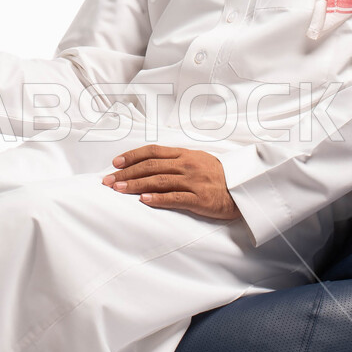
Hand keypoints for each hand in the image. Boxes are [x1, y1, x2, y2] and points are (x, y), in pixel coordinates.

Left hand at [102, 145, 242, 220]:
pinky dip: (158, 198)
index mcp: (185, 154)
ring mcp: (193, 182)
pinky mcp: (200, 199)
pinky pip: (175, 198)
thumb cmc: (220, 176)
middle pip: (150, 167)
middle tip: (107, 180)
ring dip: (135, 185)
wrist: (244, 189)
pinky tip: (143, 200)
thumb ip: (177, 160)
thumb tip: (152, 163)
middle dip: (126, 173)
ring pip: (158, 181)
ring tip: (118, 189)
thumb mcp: (199, 160)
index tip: (115, 163)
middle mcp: (187, 165)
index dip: (132, 156)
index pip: (153, 151)